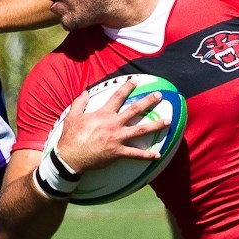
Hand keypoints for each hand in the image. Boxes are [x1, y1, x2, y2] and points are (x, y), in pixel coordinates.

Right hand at [53, 79, 168, 173]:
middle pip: (135, 110)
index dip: (127, 87)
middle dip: (148, 101)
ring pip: (141, 130)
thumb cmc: (71, 136)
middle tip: (160, 96)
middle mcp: (113, 124)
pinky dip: (147, 155)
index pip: (118, 97)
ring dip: (156, 125)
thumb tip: (85, 92)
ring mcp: (117, 138)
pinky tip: (157, 155)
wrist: (70, 157)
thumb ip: (80, 102)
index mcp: (103, 114)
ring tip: (168, 121)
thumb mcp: (72, 116)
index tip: (135, 81)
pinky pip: (136, 154)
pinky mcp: (118, 152)